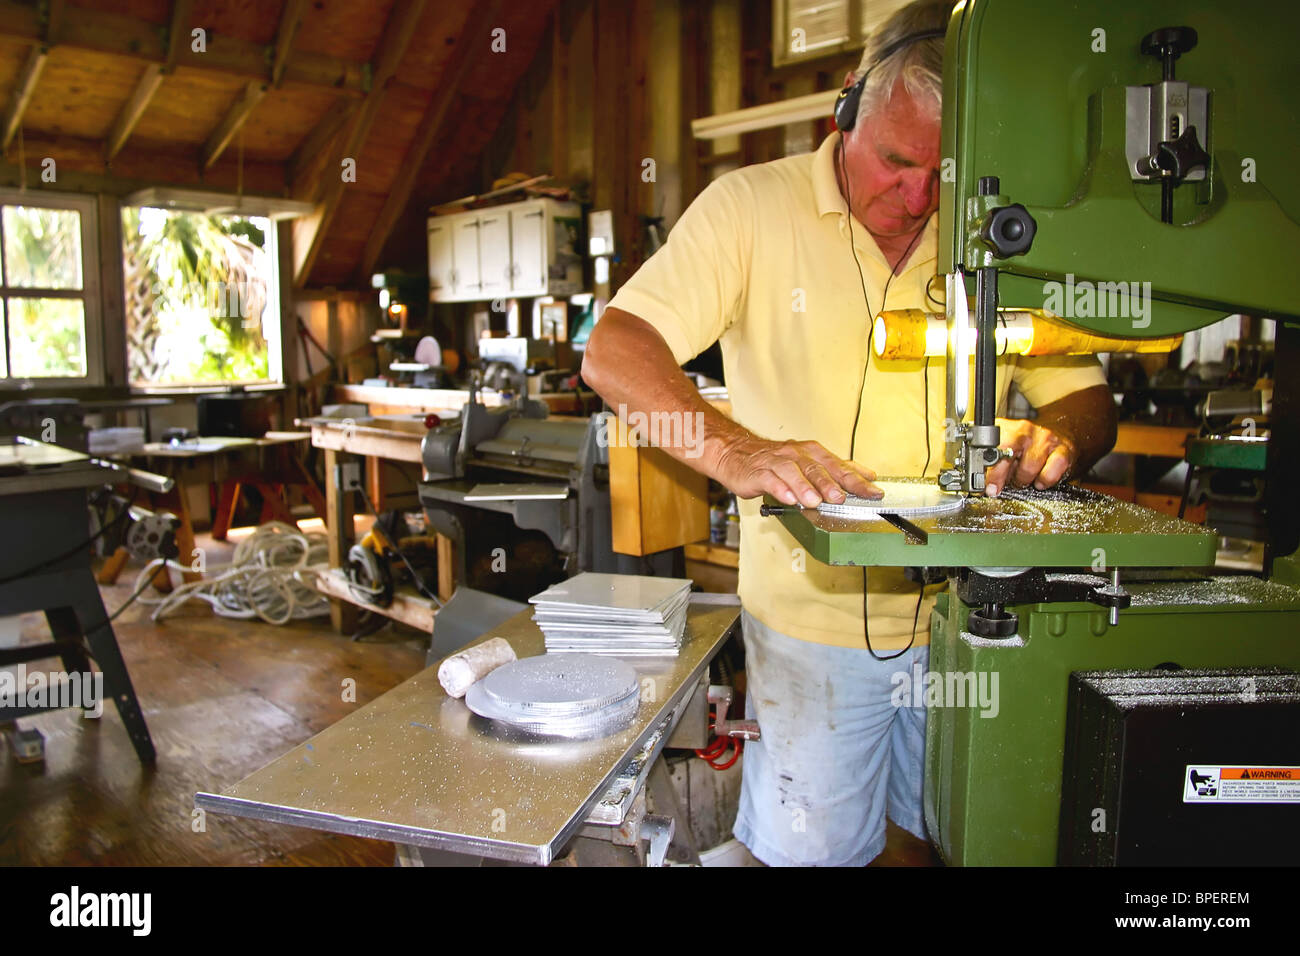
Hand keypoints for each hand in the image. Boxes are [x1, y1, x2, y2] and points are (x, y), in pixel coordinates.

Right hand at [713, 435, 881, 506]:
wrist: (735, 452)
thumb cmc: (773, 461)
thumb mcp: (807, 460)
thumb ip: (835, 469)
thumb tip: (866, 475)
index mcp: (811, 452)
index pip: (838, 465)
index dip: (856, 479)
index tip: (873, 491)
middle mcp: (796, 455)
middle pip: (816, 468)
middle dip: (830, 483)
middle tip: (841, 497)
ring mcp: (776, 463)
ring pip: (793, 472)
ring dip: (805, 486)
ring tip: (815, 501)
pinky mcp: (758, 473)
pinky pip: (770, 480)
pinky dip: (780, 489)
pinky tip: (788, 499)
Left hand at [984, 418, 1076, 496]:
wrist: (1059, 432)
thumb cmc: (1026, 447)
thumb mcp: (1002, 449)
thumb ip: (988, 462)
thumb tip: (976, 482)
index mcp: (1004, 428)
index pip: (989, 446)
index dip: (985, 469)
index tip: (983, 485)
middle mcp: (1024, 430)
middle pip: (1007, 454)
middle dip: (999, 476)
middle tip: (996, 488)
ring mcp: (1044, 438)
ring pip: (1029, 467)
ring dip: (1023, 479)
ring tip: (1021, 478)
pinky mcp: (1063, 449)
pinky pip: (1051, 472)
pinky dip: (1044, 480)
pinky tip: (1039, 480)